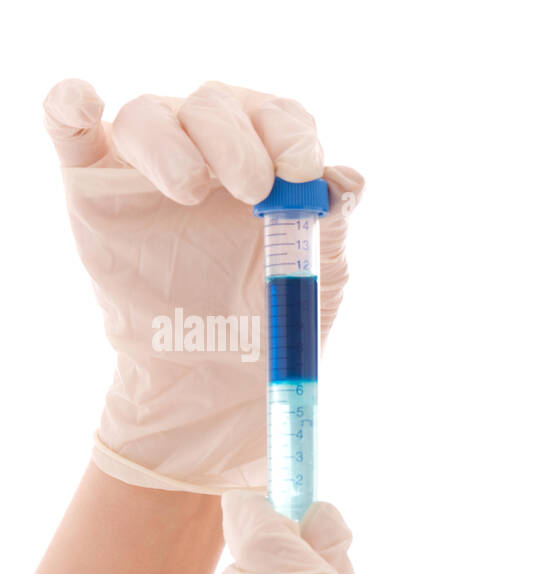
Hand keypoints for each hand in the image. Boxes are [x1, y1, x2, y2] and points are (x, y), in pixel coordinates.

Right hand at [43, 79, 364, 491]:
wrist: (213, 377)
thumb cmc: (269, 317)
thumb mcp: (315, 275)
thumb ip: (330, 223)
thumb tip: (346, 180)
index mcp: (268, 156)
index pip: (279, 117)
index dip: (291, 134)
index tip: (301, 170)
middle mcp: (208, 145)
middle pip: (216, 105)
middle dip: (237, 141)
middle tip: (252, 188)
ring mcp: (148, 162)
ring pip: (149, 114)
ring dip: (173, 143)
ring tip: (191, 190)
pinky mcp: (92, 184)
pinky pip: (68, 126)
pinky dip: (70, 104)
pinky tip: (85, 104)